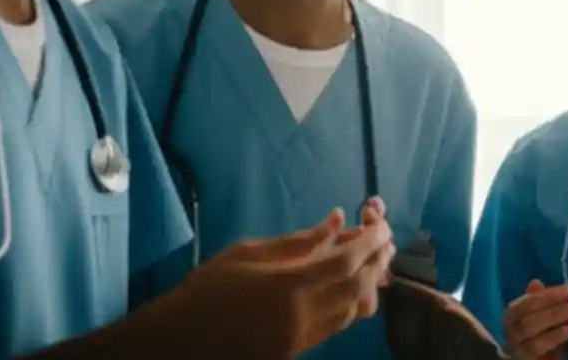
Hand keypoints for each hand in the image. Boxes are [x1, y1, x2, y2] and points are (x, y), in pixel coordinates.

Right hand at [172, 208, 395, 357]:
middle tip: (386, 241)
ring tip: (375, 261)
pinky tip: (351, 286)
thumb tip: (334, 222)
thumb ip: (295, 242)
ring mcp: (302, 338)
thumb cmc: (207, 290)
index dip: (370, 242)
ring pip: (353, 312)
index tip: (382, 225)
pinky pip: (337, 326)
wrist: (180, 342)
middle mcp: (303, 316)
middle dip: (377, 262)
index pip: (346, 262)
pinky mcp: (297, 351)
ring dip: (369, 285)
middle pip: (358, 288)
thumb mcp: (247, 254)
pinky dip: (351, 303)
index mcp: (289, 287)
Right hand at [504, 280, 567, 359]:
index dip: (549, 295)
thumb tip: (536, 283)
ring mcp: (518, 346)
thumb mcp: (539, 311)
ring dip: (555, 329)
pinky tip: (567, 332)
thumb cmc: (536, 329)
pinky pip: (538, 350)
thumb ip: (539, 298)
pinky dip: (553, 340)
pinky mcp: (527, 358)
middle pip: (531, 319)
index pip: (528, 301)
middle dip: (557, 311)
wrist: (527, 354)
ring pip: (533, 336)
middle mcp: (512, 329)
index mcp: (513, 312)